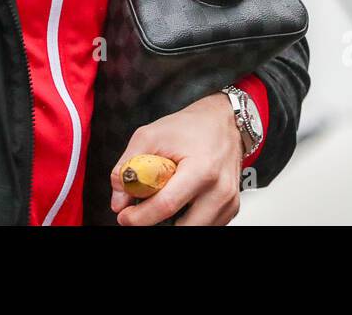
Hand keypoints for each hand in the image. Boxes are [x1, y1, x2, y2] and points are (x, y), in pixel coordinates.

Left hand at [109, 91, 242, 225]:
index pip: (166, 205)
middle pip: (183, 227)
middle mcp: (220, 189)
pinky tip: (182, 200)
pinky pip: (205, 226)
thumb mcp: (150, 136)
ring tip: (165, 198)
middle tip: (141, 210)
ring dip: (173, 221)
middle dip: (155, 222)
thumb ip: (128, 165)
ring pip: (194, 229)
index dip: (140, 216)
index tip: (125, 216)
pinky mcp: (232, 208)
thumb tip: (119, 199)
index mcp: (201, 169)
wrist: (222, 122)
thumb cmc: (190, 127)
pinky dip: (188, 219)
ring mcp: (228, 201)